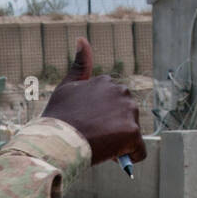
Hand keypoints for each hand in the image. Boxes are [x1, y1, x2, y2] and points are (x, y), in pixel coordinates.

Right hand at [40, 38, 145, 166]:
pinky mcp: (133, 132)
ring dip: (121, 142)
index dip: (101, 119)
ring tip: (100, 146)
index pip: (113, 106)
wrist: (57, 141)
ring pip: (132, 133)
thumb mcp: (66, 87)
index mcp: (106, 82)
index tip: (87, 126)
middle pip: (125, 118)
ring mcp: (128, 111)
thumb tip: (82, 39)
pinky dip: (130, 158)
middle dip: (114, 129)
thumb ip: (79, 65)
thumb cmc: (58, 118)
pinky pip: (140, 151)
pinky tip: (113, 157)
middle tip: (93, 138)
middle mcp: (121, 92)